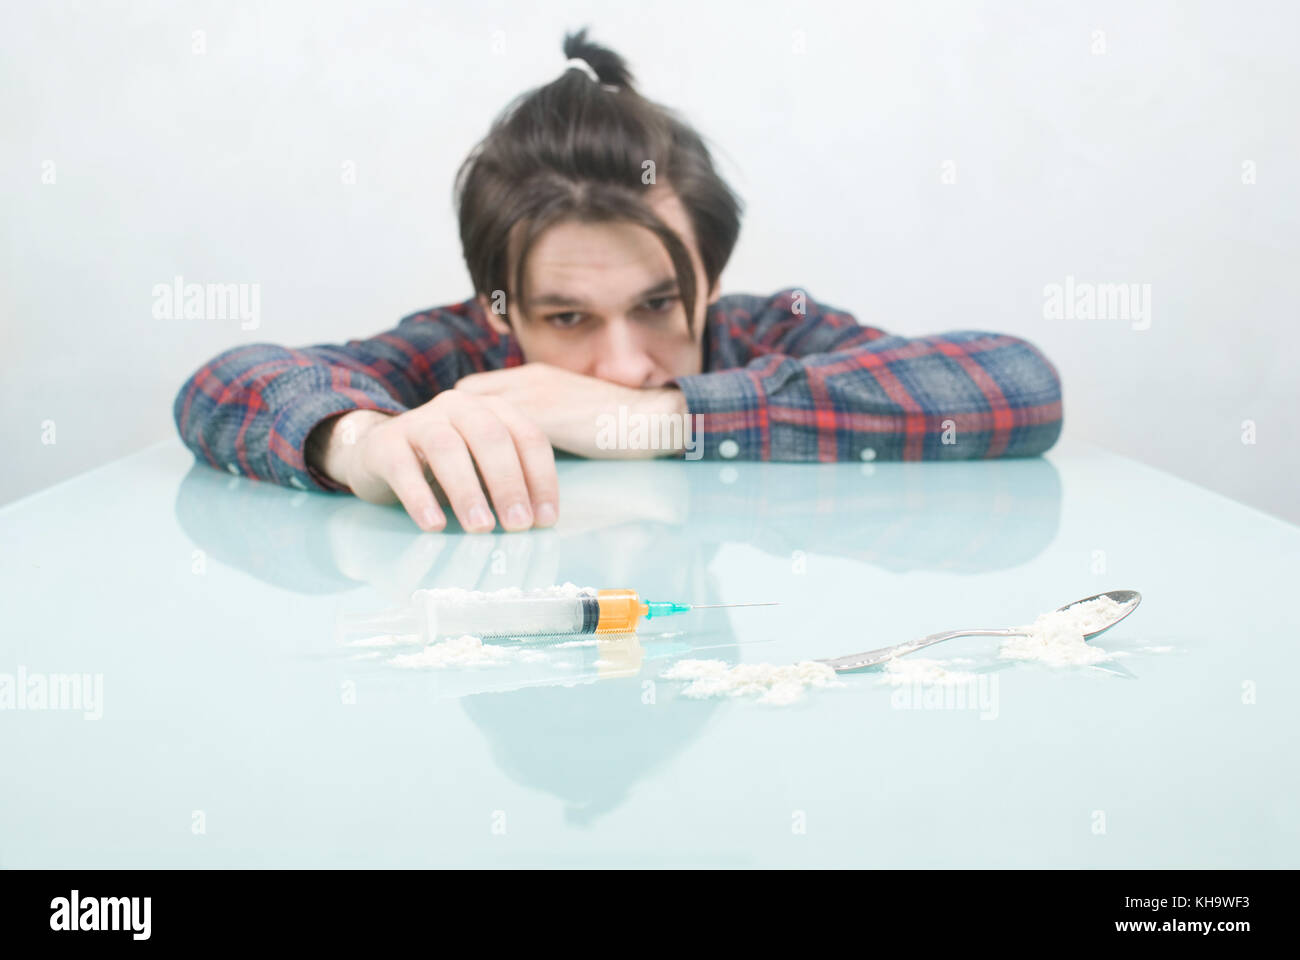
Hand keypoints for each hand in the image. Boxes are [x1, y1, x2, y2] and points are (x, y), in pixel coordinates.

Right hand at [311, 392, 557, 532]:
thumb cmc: (444, 467)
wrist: (378, 452)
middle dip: (508, 484)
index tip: (545, 519)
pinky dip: (420, 499)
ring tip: (480, 527)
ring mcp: (420, 419)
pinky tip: (435, 525)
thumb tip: (538, 521)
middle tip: (518, 525)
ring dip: (467, 491)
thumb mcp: (483, 468)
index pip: (528, 438)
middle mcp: (459, 406)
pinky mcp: (386, 442)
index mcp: (492, 409)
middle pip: (491, 438)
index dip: (541, 478)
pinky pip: (403, 468)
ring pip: (447, 448)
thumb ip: (510, 484)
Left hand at [454, 362, 688, 457]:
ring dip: (461, 449)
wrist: (652, 418)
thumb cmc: (620, 423)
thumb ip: (546, 418)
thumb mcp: (573, 410)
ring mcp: (534, 396)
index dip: (460, 419)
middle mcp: (528, 379)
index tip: (452, 446)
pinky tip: (474, 486)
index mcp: (535, 376)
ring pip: (476, 420)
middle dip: (451, 430)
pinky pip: (496, 439)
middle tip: (441, 462)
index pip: (475, 390)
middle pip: (465, 399)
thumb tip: (519, 449)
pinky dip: (481, 462)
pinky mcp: (542, 418)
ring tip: (450, 480)